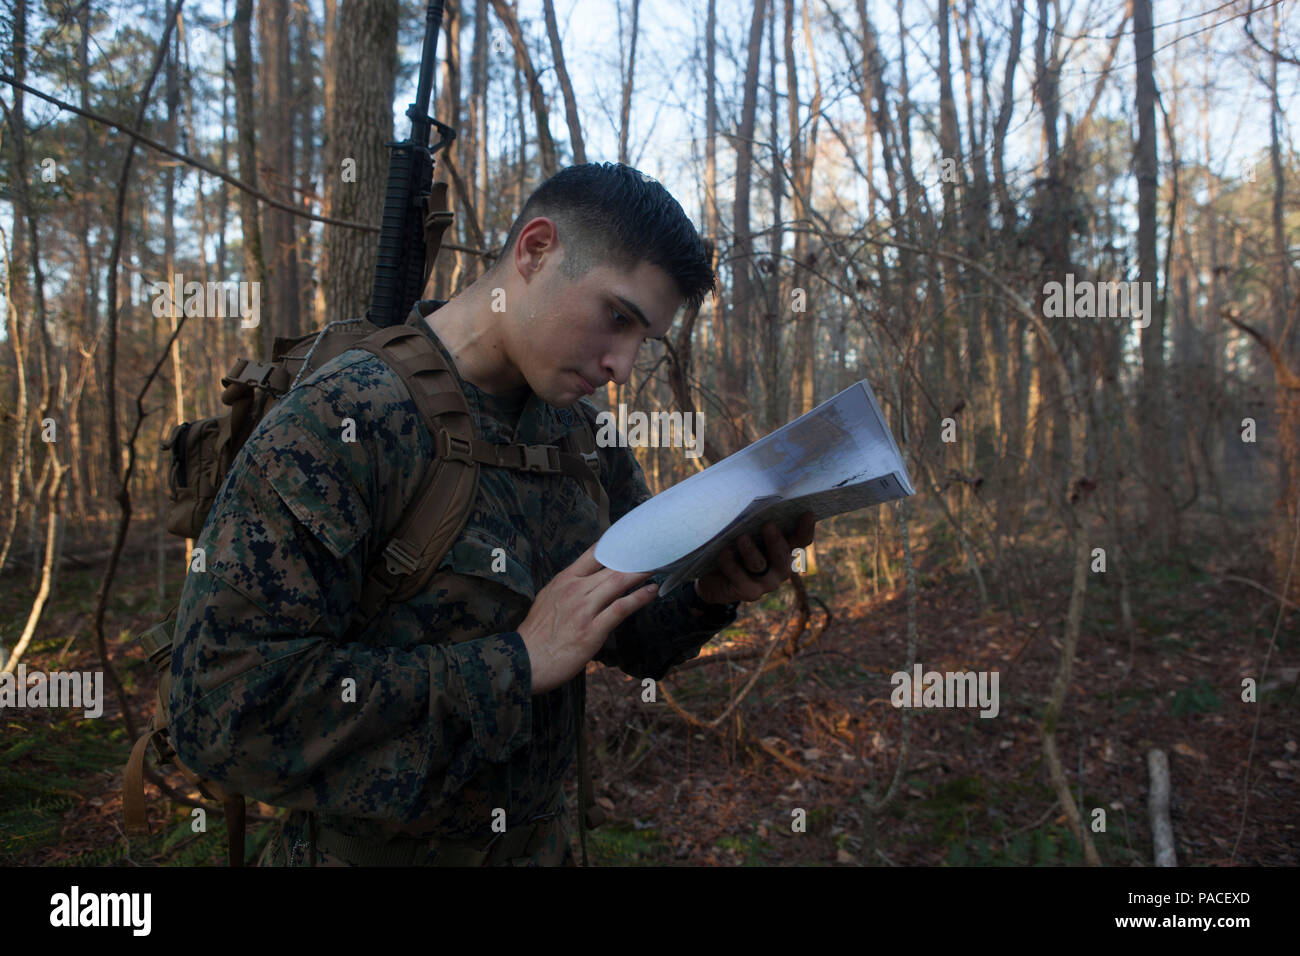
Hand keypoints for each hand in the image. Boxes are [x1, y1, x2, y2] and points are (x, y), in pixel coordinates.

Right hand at [517, 542, 658, 694]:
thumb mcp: (548, 599)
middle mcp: (574, 589)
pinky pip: (621, 608)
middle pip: (611, 566)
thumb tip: (587, 582)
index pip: (593, 554)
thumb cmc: (536, 635)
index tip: (634, 541)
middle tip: (654, 553)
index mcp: (563, 580)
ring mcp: (584, 609)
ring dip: (641, 574)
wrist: (526, 661)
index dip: (616, 545)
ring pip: (618, 583)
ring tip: (657, 568)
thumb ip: (568, 588)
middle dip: (635, 559)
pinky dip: (639, 598)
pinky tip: (651, 592)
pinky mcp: (592, 630)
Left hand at [694, 512, 816, 604]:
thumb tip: (758, 502)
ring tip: (741, 538)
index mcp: (785, 549)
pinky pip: (740, 577)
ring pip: (760, 565)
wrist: (716, 578)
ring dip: (750, 551)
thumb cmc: (735, 547)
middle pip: (783, 555)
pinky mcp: (750, 593)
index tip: (807, 513)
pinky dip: (731, 563)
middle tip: (768, 524)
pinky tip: (724, 552)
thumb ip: (756, 522)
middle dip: (776, 540)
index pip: (801, 540)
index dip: (806, 528)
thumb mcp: (747, 532)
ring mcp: (767, 583)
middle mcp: (781, 568)